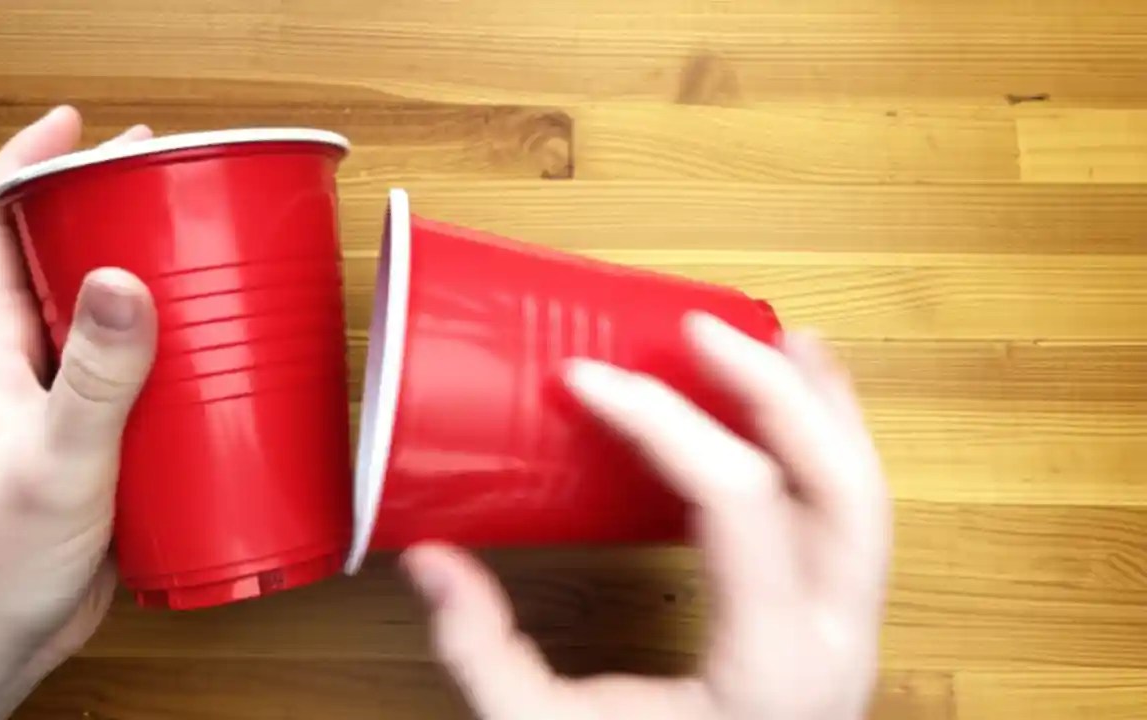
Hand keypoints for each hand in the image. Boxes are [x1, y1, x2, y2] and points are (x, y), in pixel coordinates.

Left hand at [0, 107, 157, 718]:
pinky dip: (172, 355)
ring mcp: (61, 403)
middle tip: (170, 181)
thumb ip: (95, 376)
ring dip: (148, 282)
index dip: (25, 165)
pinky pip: (132, 377)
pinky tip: (220, 364)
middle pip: (55, 259)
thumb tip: (124, 279)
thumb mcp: (56, 459)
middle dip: (104, 209)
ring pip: (101, 319)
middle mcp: (24, 364)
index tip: (77, 126)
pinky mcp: (96, 443)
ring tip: (209, 260)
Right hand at [403, 313, 890, 718]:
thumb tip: (428, 560)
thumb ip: (484, 652)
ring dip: (824, 408)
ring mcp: (852, 637)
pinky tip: (808, 410)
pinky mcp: (841, 632)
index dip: (662, 421)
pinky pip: (857, 522)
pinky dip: (835, 450)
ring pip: (866, 495)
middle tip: (699, 332)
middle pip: (833, 480)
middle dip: (767, 389)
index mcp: (768, 664)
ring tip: (780, 339)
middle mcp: (833, 643)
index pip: (735, 499)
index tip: (590, 380)